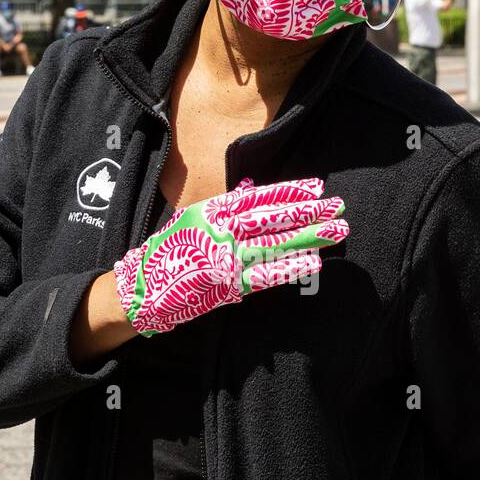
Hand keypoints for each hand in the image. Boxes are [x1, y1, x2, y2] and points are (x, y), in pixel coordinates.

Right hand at [113, 176, 347, 335]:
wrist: (140, 290)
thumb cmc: (169, 254)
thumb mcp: (192, 220)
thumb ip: (224, 208)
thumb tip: (252, 190)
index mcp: (210, 211)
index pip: (257, 198)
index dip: (289, 192)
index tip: (316, 189)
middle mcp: (218, 231)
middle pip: (272, 218)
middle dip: (308, 212)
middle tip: (339, 206)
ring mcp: (223, 258)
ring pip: (275, 244)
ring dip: (308, 237)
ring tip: (337, 230)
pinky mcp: (226, 285)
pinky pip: (265, 274)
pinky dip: (290, 266)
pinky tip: (313, 260)